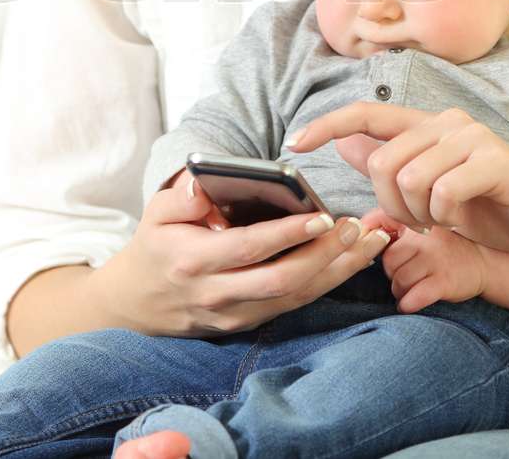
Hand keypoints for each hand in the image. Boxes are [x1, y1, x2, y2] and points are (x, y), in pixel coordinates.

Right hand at [95, 170, 393, 336]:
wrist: (138, 304)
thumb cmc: (155, 247)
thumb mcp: (155, 214)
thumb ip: (181, 196)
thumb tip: (206, 183)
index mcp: (194, 261)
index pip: (249, 248)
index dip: (288, 235)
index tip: (322, 216)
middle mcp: (217, 293)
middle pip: (282, 279)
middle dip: (326, 255)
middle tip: (357, 227)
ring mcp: (235, 314)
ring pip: (296, 297)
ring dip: (337, 271)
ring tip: (370, 242)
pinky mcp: (248, 324)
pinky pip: (294, 305)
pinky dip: (327, 283)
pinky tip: (352, 261)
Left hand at [287, 103, 508, 260]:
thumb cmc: (493, 211)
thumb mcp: (433, 194)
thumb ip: (394, 167)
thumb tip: (345, 143)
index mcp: (429, 127)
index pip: (367, 114)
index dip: (327, 125)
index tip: (295, 142)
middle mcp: (447, 123)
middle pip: (381, 161)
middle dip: (388, 204)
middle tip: (415, 223)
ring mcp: (471, 137)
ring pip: (407, 176)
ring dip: (416, 213)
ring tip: (439, 222)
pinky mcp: (493, 160)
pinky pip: (441, 191)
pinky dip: (443, 216)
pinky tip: (462, 220)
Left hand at [360, 208, 486, 312]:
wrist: (483, 264)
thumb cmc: (443, 248)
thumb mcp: (420, 228)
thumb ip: (390, 221)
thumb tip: (358, 226)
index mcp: (416, 223)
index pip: (381, 233)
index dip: (376, 249)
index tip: (385, 258)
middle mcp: (425, 239)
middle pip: (388, 261)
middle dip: (391, 274)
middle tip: (403, 277)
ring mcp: (435, 260)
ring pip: (399, 280)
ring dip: (399, 291)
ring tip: (410, 289)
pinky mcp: (444, 282)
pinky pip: (414, 297)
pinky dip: (408, 304)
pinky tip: (410, 303)